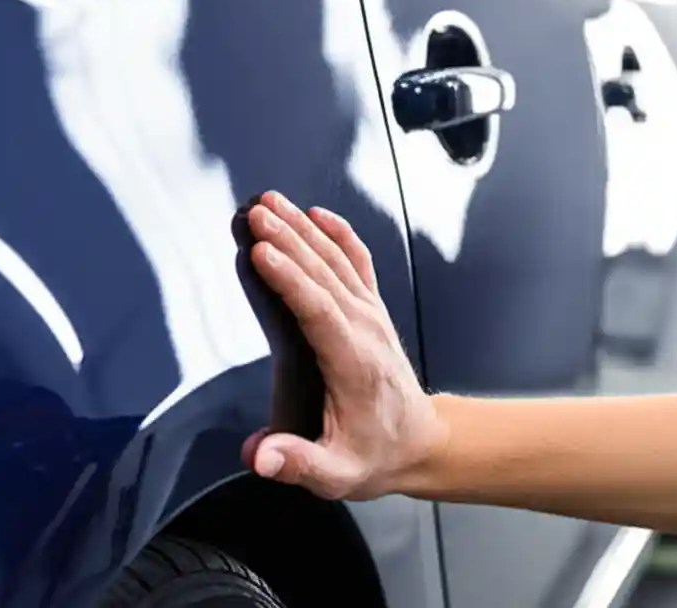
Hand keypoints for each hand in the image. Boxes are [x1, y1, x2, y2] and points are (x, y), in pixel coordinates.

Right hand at [240, 191, 446, 499]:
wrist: (421, 444)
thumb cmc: (375, 454)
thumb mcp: (335, 474)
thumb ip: (298, 464)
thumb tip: (260, 455)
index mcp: (353, 364)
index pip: (319, 310)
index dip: (290, 279)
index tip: (263, 252)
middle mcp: (365, 330)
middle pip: (324, 273)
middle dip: (288, 238)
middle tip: (255, 213)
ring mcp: (370, 315)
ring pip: (336, 260)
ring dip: (302, 228)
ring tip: (271, 203)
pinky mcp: (371, 310)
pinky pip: (357, 261)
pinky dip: (339, 233)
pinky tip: (317, 214)